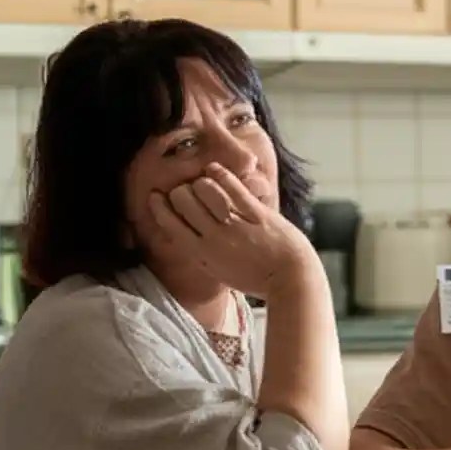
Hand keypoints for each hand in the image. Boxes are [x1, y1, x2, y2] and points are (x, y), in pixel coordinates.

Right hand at [149, 163, 313, 297]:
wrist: (293, 279)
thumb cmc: (258, 278)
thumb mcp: (220, 272)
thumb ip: (202, 253)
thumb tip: (185, 232)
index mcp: (202, 255)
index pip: (168, 223)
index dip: (159, 205)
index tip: (158, 196)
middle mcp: (214, 239)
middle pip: (182, 200)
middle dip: (182, 190)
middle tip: (191, 190)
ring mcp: (235, 225)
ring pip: (203, 189)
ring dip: (203, 182)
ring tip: (208, 183)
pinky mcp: (257, 214)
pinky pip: (232, 186)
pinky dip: (220, 173)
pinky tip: (216, 170)